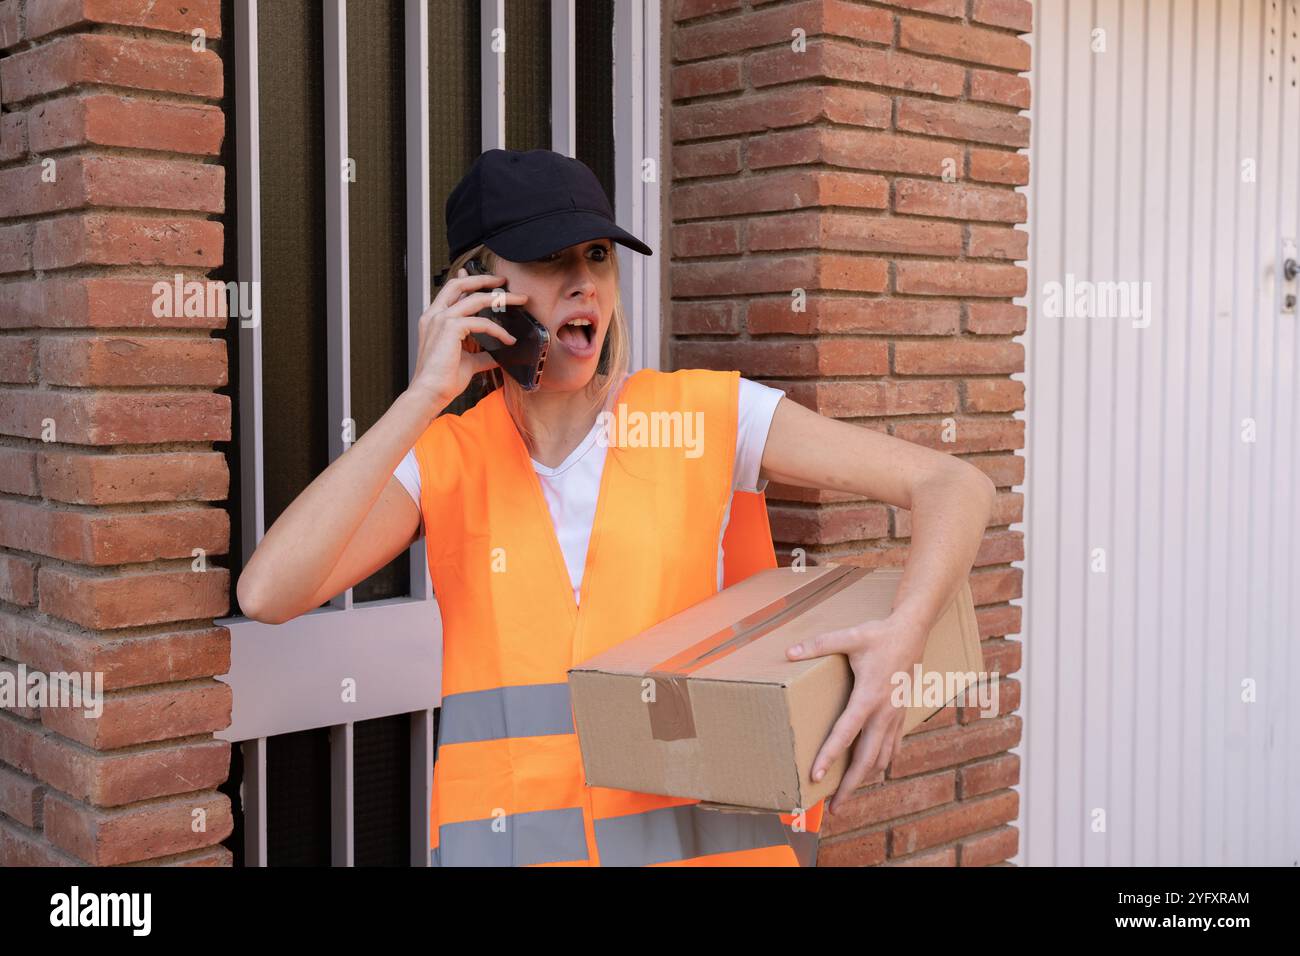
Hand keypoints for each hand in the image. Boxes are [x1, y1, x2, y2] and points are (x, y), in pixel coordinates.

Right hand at [409, 267, 527, 407]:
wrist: (430, 393)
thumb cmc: (443, 379)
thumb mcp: (467, 362)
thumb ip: (481, 354)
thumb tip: (496, 355)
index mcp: (433, 319)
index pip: (451, 292)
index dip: (467, 280)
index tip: (484, 279)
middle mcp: (434, 315)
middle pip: (460, 284)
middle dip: (483, 278)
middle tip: (503, 281)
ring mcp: (441, 319)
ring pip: (475, 298)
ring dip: (500, 298)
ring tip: (518, 300)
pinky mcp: (450, 328)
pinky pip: (482, 323)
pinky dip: (498, 330)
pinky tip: (508, 339)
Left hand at [786, 609, 929, 813]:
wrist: (912, 632)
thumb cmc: (879, 635)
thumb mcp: (848, 636)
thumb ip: (818, 644)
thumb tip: (789, 652)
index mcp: (868, 696)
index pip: (846, 733)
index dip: (830, 756)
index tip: (816, 776)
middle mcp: (884, 712)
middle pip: (867, 758)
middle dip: (851, 785)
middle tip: (835, 808)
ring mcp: (894, 716)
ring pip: (882, 757)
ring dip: (865, 778)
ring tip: (848, 795)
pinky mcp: (900, 714)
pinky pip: (892, 746)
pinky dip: (881, 762)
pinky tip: (872, 770)